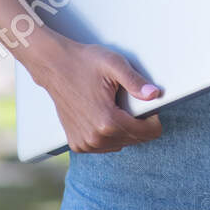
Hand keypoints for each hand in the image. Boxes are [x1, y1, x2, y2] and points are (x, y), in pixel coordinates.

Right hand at [30, 35, 163, 153]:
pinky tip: (102, 116)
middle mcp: (95, 138)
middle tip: (126, 101)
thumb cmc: (83, 63)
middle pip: (136, 139)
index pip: (148, 133)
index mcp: (107, 121)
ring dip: (123, 129)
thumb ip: (135, 81)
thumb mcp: (114, 65)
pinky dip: (109, 134)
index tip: (146, 105)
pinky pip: (105, 146)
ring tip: (113, 107)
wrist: (55, 67)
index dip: (153, 117)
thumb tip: (154, 94)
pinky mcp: (77, 144)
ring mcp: (85, 143)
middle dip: (138, 122)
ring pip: (121, 143)